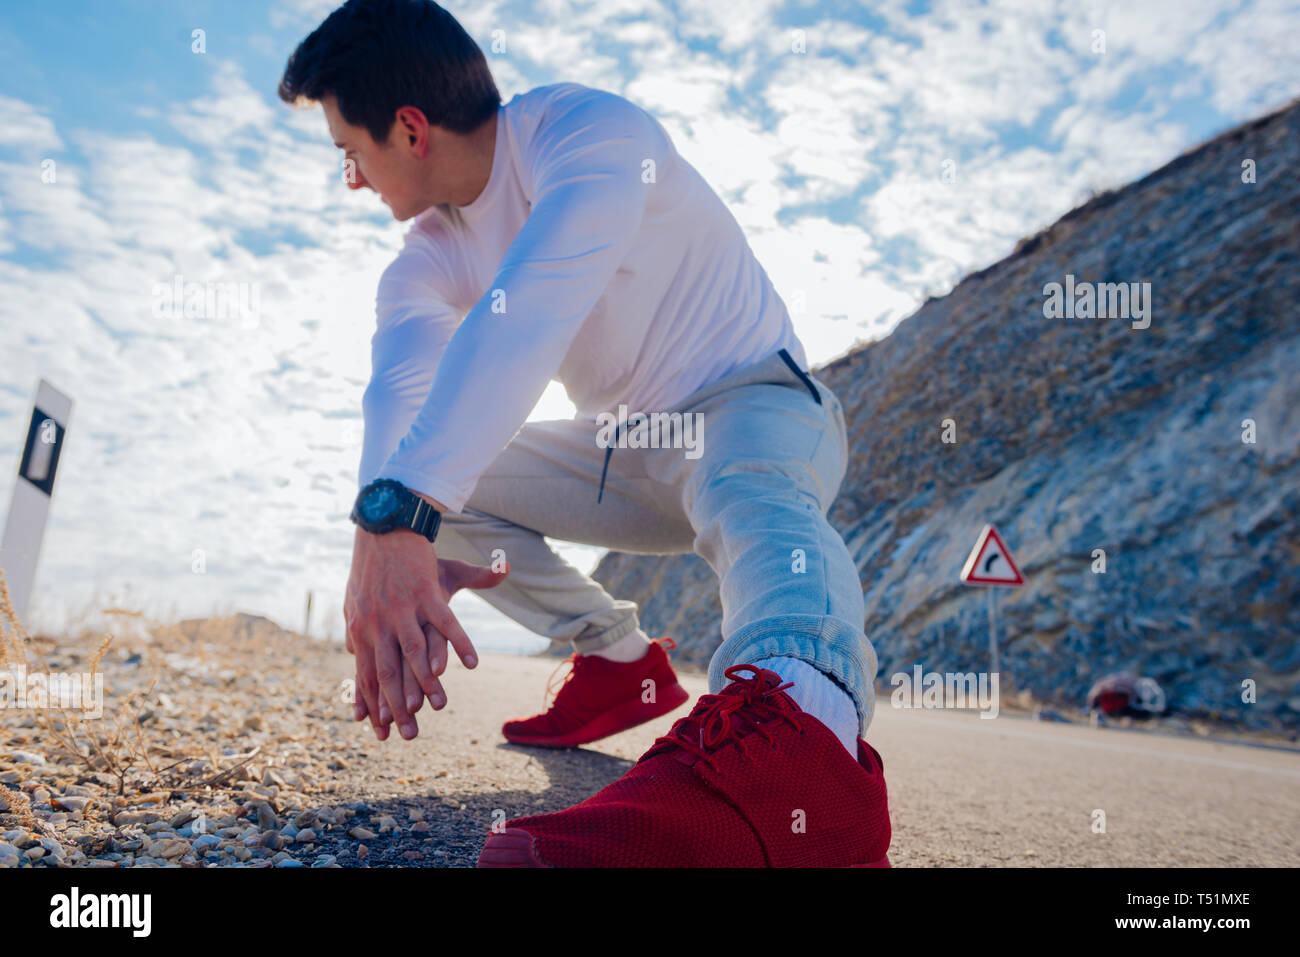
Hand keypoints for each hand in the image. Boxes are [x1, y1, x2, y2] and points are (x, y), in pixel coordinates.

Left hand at [343, 524, 507, 739]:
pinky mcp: (426, 592)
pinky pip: (446, 624)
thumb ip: (358, 627)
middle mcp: (378, 623)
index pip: (366, 675)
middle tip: (410, 736)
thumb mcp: (356, 598)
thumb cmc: (372, 564)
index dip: (373, 704)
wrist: (383, 525)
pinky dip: (460, 644)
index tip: (380, 732)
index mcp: (361, 629)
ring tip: (441, 707)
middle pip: (388, 673)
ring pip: (416, 654)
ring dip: (429, 683)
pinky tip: (473, 665)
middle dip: (398, 707)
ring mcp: (402, 609)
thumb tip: (350, 647)